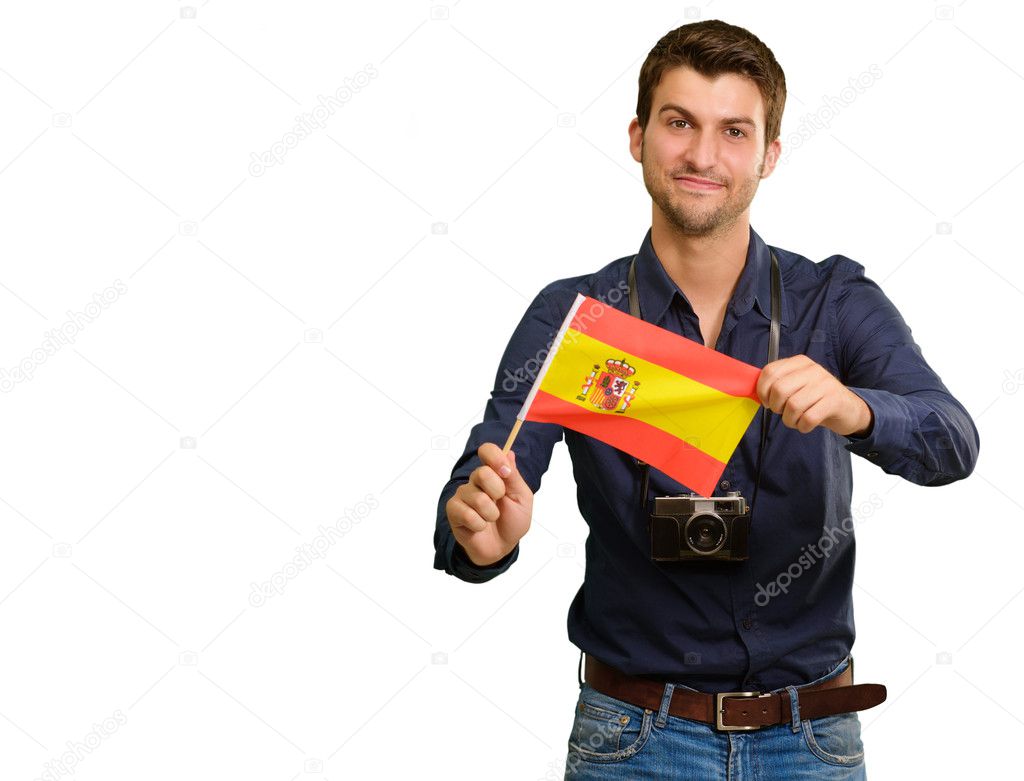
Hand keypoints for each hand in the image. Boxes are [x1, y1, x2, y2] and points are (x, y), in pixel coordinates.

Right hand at [445, 443, 533, 566]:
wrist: (502, 547)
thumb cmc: (512, 521)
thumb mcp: (521, 499)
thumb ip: (514, 477)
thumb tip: (510, 452)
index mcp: (493, 473)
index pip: (487, 451)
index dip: (495, 457)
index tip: (505, 472)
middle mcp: (476, 480)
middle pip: (481, 473)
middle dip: (497, 492)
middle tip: (500, 502)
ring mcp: (463, 495)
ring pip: (478, 498)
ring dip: (491, 514)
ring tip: (490, 519)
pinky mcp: (453, 510)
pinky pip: (468, 514)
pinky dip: (479, 524)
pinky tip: (479, 527)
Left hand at [756, 355, 872, 436]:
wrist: (848, 409)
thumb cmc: (815, 399)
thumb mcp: (797, 385)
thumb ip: (777, 384)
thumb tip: (755, 393)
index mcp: (799, 362)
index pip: (770, 371)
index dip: (762, 390)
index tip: (766, 401)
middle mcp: (813, 370)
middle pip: (779, 389)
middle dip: (775, 406)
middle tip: (782, 411)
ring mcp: (825, 385)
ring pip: (793, 406)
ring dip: (789, 420)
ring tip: (795, 420)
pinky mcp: (834, 401)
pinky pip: (808, 418)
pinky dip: (802, 426)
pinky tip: (805, 425)